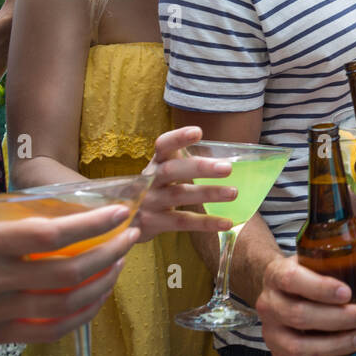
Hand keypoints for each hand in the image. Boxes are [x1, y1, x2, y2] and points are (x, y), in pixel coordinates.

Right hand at [0, 202, 140, 347]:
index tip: (118, 213)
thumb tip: (67, 207)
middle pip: (68, 273)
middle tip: (129, 237)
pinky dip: (81, 315)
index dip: (92, 224)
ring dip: (103, 284)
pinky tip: (96, 297)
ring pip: (66, 305)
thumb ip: (15, 217)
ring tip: (118, 264)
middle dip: (109, 253)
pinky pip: (50, 330)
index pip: (51, 234)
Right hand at [136, 126, 238, 240]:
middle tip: (227, 168)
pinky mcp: (153, 223)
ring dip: (208, 193)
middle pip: (172, 170)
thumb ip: (184, 164)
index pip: (163, 145)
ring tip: (233, 192)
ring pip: (179, 196)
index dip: (178, 138)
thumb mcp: (161, 173)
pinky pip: (182, 222)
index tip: (198, 132)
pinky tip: (227, 222)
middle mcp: (149, 181)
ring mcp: (150, 202)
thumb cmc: (154, 190)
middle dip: (199, 168)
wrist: (122, 219)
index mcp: (155, 163)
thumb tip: (226, 159)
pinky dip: (206, 223)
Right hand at [253, 253, 355, 355]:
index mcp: (277, 275)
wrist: (280, 290)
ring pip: (297, 348)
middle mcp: (268, 305)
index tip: (348, 293)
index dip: (320, 288)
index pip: (292, 280)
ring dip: (333, 346)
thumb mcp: (325, 260)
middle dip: (336, 319)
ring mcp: (271, 335)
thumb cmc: (309, 274)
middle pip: (298, 315)